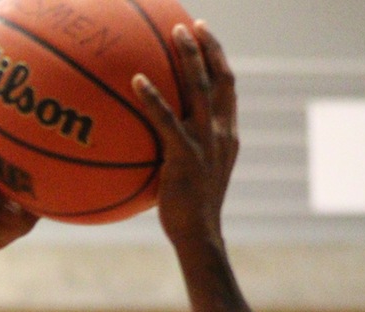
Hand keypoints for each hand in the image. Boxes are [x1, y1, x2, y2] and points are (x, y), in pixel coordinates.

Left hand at [134, 21, 238, 251]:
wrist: (198, 234)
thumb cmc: (187, 210)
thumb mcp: (190, 174)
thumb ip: (180, 151)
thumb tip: (153, 141)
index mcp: (227, 134)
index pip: (228, 87)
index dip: (218, 57)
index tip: (204, 34)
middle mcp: (221, 132)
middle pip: (219, 78)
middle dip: (206, 48)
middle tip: (188, 24)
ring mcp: (206, 142)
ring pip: (201, 89)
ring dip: (189, 58)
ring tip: (174, 33)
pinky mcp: (185, 155)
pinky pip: (167, 119)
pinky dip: (153, 97)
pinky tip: (136, 80)